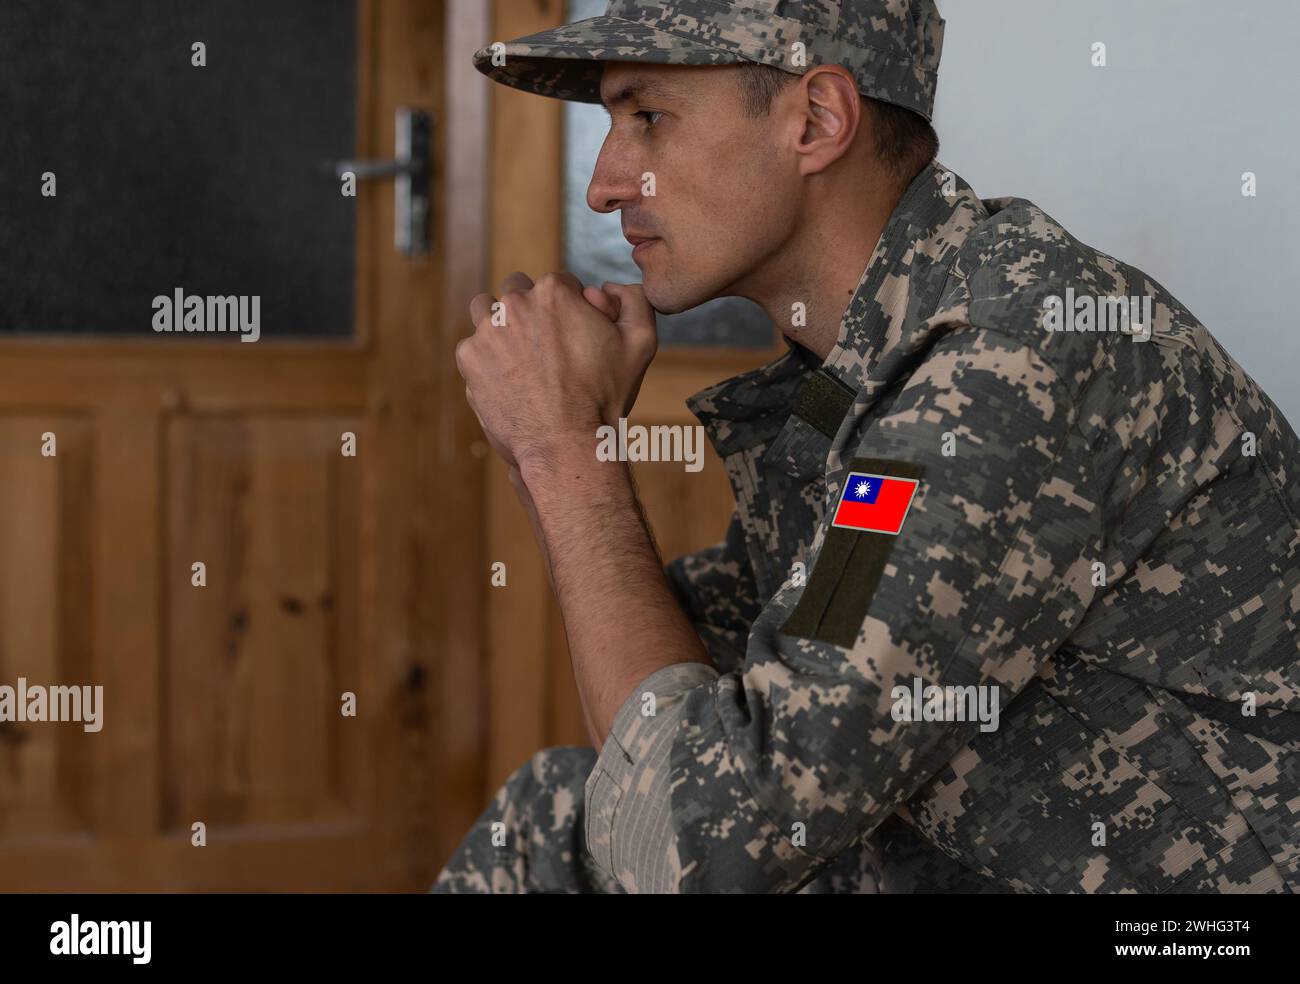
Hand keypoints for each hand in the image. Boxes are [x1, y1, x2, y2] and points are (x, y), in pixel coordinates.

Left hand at [456, 271, 657, 470]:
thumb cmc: (605, 396)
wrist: (565, 443)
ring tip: (519, 354)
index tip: (573, 333)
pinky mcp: (469, 357)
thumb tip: (605, 286)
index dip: (570, 307)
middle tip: (545, 344)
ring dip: (500, 323)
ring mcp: (487, 330)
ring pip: (486, 309)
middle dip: (531, 310)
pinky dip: (486, 358)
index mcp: (554, 292)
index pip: (558, 284)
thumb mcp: (640, 342)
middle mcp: (515, 303)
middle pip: (518, 290)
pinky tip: (507, 378)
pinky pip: (473, 345)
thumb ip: (634, 299)